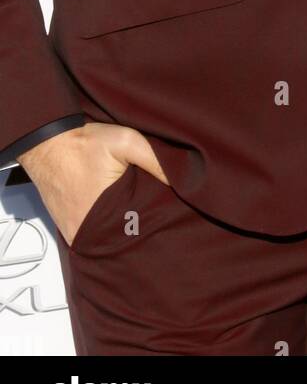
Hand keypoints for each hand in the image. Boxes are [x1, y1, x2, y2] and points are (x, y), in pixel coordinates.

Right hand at [17, 122, 169, 246]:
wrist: (46, 143)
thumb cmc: (85, 142)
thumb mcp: (127, 142)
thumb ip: (155, 161)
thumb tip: (183, 180)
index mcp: (108, 215)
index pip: (142, 229)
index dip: (157, 222)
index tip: (170, 213)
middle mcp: (89, 233)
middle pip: (126, 239)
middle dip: (142, 229)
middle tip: (157, 217)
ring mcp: (76, 235)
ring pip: (109, 241)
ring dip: (123, 232)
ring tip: (140, 219)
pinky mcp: (68, 232)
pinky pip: (93, 238)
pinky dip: (106, 231)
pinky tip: (119, 219)